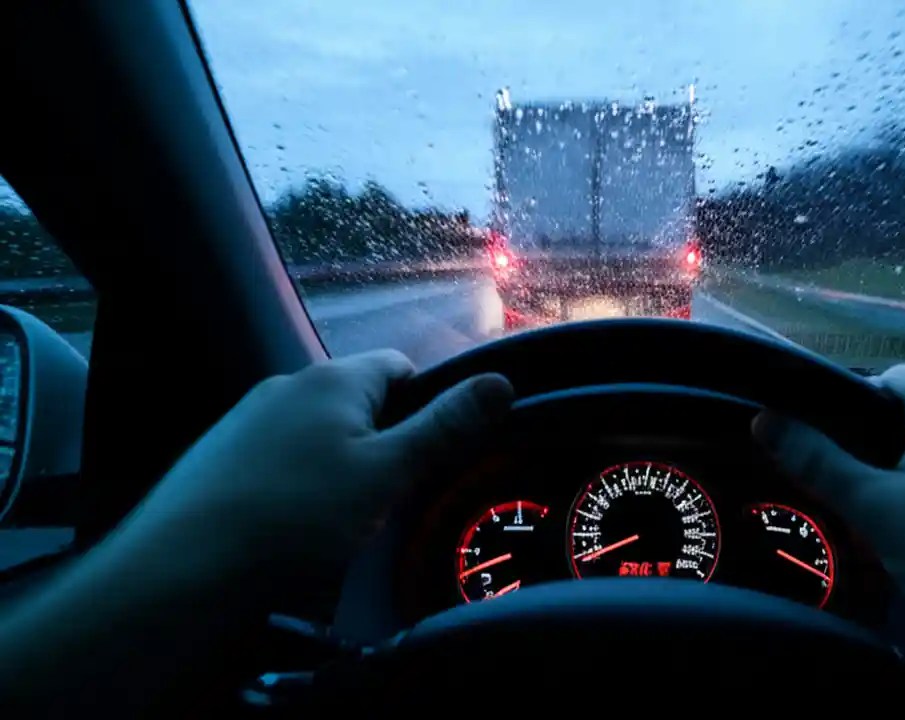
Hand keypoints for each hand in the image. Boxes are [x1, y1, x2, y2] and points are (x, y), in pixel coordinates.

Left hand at [123, 349, 513, 601]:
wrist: (185, 564)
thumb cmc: (297, 515)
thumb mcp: (387, 473)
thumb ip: (444, 427)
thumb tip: (501, 380)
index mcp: (334, 378)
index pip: (402, 368)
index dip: (427, 407)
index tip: (428, 457)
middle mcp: (289, 384)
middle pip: (360, 401)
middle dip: (382, 441)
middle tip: (387, 496)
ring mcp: (248, 418)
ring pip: (319, 431)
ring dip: (339, 462)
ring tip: (338, 518)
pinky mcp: (221, 455)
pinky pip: (282, 455)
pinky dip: (298, 481)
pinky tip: (293, 523)